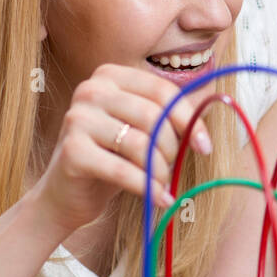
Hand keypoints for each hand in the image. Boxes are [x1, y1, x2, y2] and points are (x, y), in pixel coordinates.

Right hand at [27, 62, 215, 236]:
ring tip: (163, 186)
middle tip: (173, 171)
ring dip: (160, 171)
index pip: (162, 91)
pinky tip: (159, 199)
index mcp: (109, 76)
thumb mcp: (140, 131)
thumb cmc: (110, 159)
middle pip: (152, 116)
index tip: (205, 147)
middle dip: (171, 149)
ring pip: (140, 144)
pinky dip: (146, 188)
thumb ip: (167, 117)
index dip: (188, 119)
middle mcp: (90, 90)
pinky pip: (122, 170)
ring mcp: (77, 118)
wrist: (65, 194)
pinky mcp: (72, 150)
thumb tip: (211, 105)